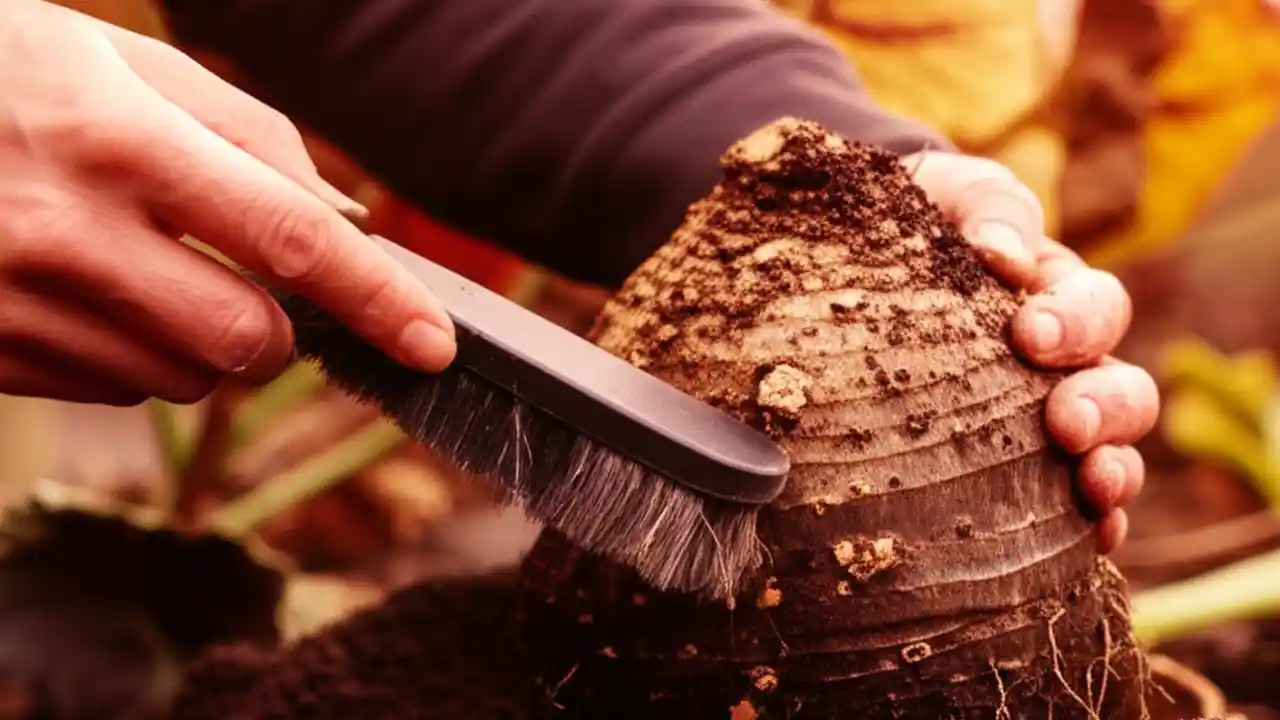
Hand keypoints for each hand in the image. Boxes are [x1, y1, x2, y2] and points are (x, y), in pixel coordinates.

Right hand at [0, 1, 455, 405]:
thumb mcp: (113, 56)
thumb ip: (244, 134)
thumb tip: (344, 220)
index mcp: (118, 136)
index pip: (290, 239)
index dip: (378, 299)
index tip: (432, 344)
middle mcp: (67, 228)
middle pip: (248, 340)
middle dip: (281, 330)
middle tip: (255, 285)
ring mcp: (14, 302)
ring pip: (182, 380)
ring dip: (203, 342)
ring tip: (142, 266)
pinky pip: (111, 391)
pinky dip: (133, 355)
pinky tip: (86, 291)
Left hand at [903, 150, 1158, 553]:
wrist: (854, 259)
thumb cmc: (914, 223)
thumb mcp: (949, 195)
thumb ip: (985, 208)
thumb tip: (1001, 251)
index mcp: (1056, 294)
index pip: (1096, 308)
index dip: (1077, 324)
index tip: (1029, 333)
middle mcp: (1063, 364)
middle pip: (1120, 390)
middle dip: (1103, 407)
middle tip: (1063, 422)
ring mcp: (1041, 422)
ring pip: (1107, 452)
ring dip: (1111, 470)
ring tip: (1092, 485)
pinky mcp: (1011, 470)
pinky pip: (1067, 507)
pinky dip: (1089, 526)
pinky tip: (1089, 543)